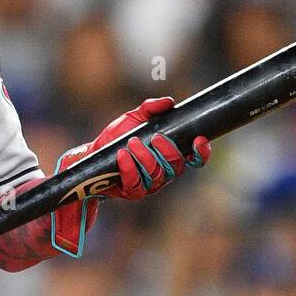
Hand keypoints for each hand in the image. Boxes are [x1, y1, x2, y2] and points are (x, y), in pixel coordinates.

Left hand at [52, 97, 210, 256]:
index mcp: (169, 155)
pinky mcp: (132, 192)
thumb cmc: (118, 137)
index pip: (194, 158)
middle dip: (167, 151)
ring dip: (145, 158)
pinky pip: (136, 185)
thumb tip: (168, 102)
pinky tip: (122, 155)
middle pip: (177, 167)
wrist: (93, 153)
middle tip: (154, 137)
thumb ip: (150, 108)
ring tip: (132, 143)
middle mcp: (164, 172)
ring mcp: (149, 185)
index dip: (201, 152)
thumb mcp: (133, 118)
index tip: (199, 139)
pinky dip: (129, 168)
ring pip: (157, 176)